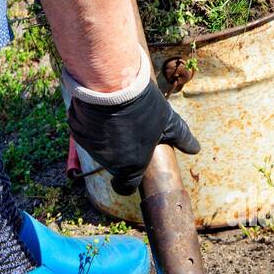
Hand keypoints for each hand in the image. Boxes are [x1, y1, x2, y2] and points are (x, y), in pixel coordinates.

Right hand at [68, 78, 199, 195]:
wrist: (111, 86)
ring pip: (99, 148)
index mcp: (131, 167)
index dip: (127, 183)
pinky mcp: (77, 131)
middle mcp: (109, 163)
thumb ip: (182, 139)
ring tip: (117, 117)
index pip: (125, 187)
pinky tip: (101, 110)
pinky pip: (85, 132)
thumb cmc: (144, 108)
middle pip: (114, 164)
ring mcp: (91, 148)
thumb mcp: (168, 122)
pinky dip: (92, 125)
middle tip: (130, 131)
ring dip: (106, 139)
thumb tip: (196, 149)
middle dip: (121, 153)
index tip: (131, 173)